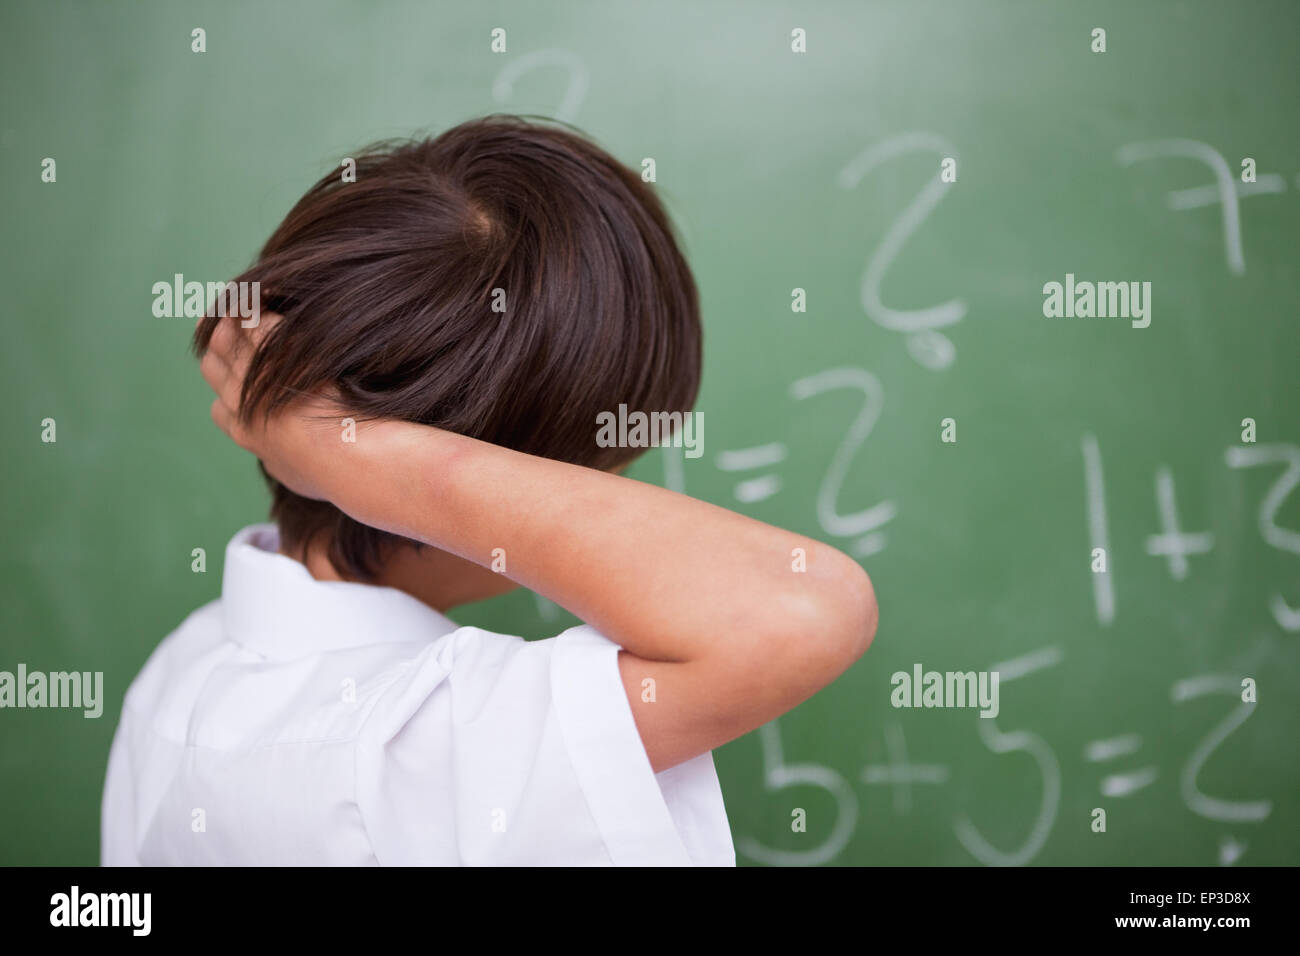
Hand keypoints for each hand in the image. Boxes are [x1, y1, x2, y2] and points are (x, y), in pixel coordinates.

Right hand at [199, 313, 353, 502]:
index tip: (235, 379)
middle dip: (218, 348)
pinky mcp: (273, 357)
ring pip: (229, 342)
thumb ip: (283, 465)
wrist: (351, 460)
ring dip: (233, 323)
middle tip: (225, 326)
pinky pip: (256, 324)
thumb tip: (277, 464)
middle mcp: (241, 407)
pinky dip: (255, 308)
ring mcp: (255, 380)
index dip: (225, 392)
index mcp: (248, 437)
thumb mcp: (300, 477)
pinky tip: (263, 297)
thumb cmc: (339, 472)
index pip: (219, 411)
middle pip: (213, 369)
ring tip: (241, 306)